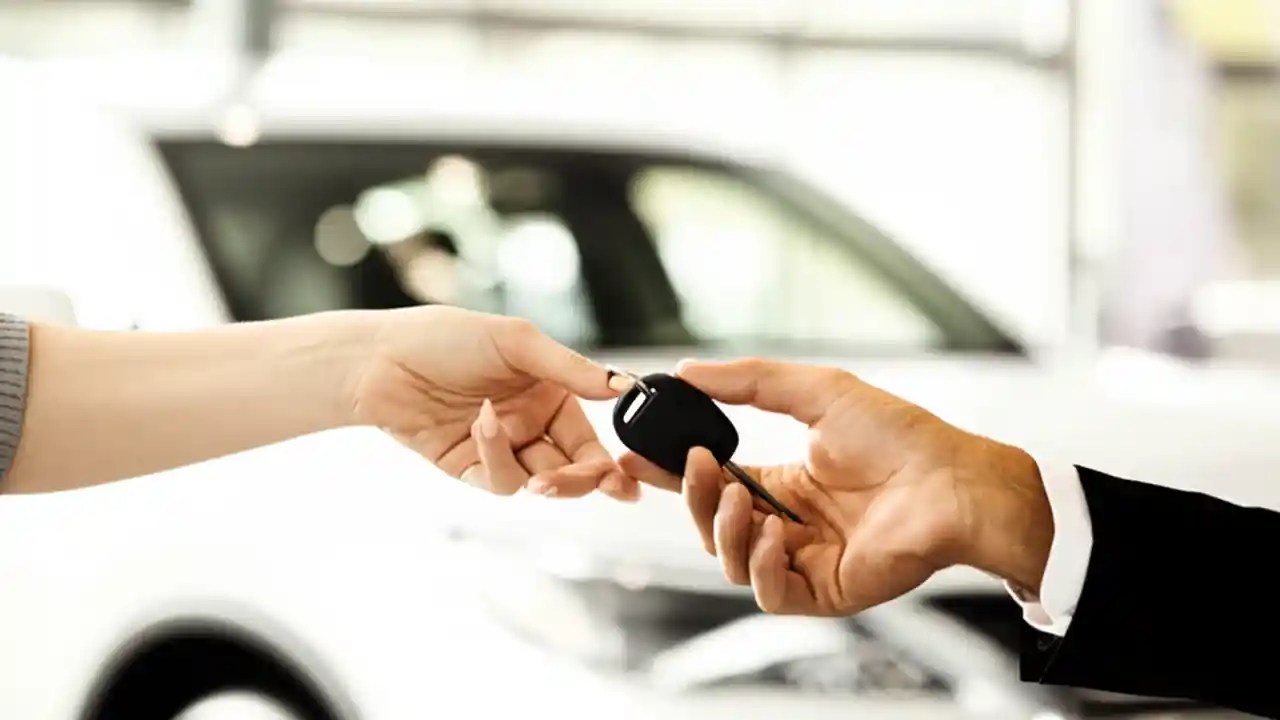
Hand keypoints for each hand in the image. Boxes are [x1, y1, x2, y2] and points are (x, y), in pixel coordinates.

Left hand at [349, 306, 635, 499]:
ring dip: (540, 472)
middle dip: (585, 479)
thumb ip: (570, 367)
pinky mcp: (467, 467)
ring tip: (511, 440)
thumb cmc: (445, 337)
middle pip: (572, 469)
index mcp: (548, 393)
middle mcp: (528, 423)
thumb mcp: (515, 342)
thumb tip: (622, 386)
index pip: (590, 437)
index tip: (626, 484)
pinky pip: (498, 480)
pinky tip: (480, 426)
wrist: (379, 359)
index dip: (610, 464)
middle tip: (599, 485)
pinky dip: (496, 458)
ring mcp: (499, 448)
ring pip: (539, 481)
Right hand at [620, 358, 1050, 615]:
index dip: (673, 473)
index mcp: (784, 484)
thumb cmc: (899, 435)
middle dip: (692, 497)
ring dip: (722, 529)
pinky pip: (768, 593)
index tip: (637, 454)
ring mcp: (804, 560)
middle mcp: (788, 524)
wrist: (953, 480)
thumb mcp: (816, 391)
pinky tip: (768, 535)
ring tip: (737, 497)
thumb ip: (748, 382)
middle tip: (695, 465)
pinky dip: (757, 567)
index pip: (711, 482)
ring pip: (731, 561)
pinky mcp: (824, 591)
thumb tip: (688, 371)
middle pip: (712, 523)